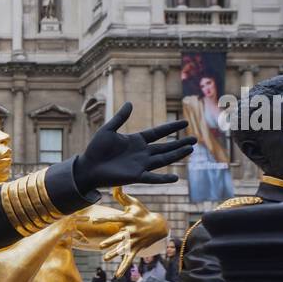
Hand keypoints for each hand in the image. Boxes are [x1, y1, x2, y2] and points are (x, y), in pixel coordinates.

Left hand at [72, 103, 193, 192]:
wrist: (87, 167)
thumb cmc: (95, 149)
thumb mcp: (108, 130)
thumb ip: (120, 118)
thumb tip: (129, 103)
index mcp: (136, 141)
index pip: (158, 133)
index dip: (171, 128)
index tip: (185, 123)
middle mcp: (142, 153)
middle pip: (165, 147)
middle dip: (180, 143)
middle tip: (195, 139)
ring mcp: (140, 165)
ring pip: (163, 159)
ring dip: (177, 155)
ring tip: (191, 150)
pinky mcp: (135, 176)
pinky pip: (152, 178)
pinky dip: (163, 178)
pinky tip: (176, 178)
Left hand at [98, 187, 168, 277]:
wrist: (159, 226)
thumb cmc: (142, 213)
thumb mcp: (134, 204)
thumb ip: (122, 196)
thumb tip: (115, 185)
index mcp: (128, 219)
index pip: (115, 218)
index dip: (104, 219)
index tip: (93, 220)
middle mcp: (131, 231)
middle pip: (120, 236)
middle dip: (111, 241)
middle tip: (101, 245)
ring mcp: (134, 241)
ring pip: (123, 249)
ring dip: (115, 253)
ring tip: (106, 258)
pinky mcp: (136, 249)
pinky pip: (129, 260)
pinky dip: (123, 268)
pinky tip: (117, 276)